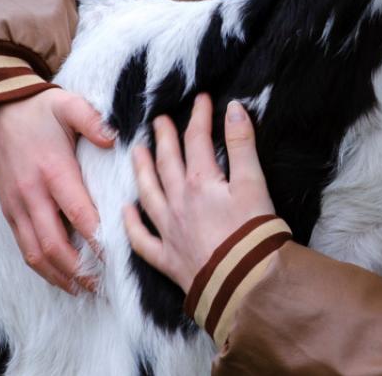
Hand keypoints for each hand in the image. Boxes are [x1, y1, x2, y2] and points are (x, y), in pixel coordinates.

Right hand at [0, 87, 116, 292]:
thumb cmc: (37, 109)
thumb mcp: (67, 104)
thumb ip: (91, 119)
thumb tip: (114, 140)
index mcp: (52, 170)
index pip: (78, 214)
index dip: (97, 240)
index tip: (118, 257)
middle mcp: (31, 194)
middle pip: (55, 244)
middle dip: (80, 269)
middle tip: (105, 284)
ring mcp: (16, 206)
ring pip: (36, 254)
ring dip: (60, 276)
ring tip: (85, 290)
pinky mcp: (8, 212)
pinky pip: (24, 248)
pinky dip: (43, 268)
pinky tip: (62, 277)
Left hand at [124, 94, 274, 292]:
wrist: (245, 282)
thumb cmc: (254, 233)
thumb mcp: (254, 182)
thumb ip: (242, 143)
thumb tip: (233, 108)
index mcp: (201, 181)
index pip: (196, 140)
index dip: (199, 117)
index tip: (202, 100)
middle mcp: (178, 202)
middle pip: (167, 162)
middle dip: (164, 138)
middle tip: (159, 121)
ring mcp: (169, 230)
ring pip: (149, 194)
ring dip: (142, 171)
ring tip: (136, 153)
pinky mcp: (168, 258)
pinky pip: (142, 239)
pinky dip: (132, 224)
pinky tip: (126, 211)